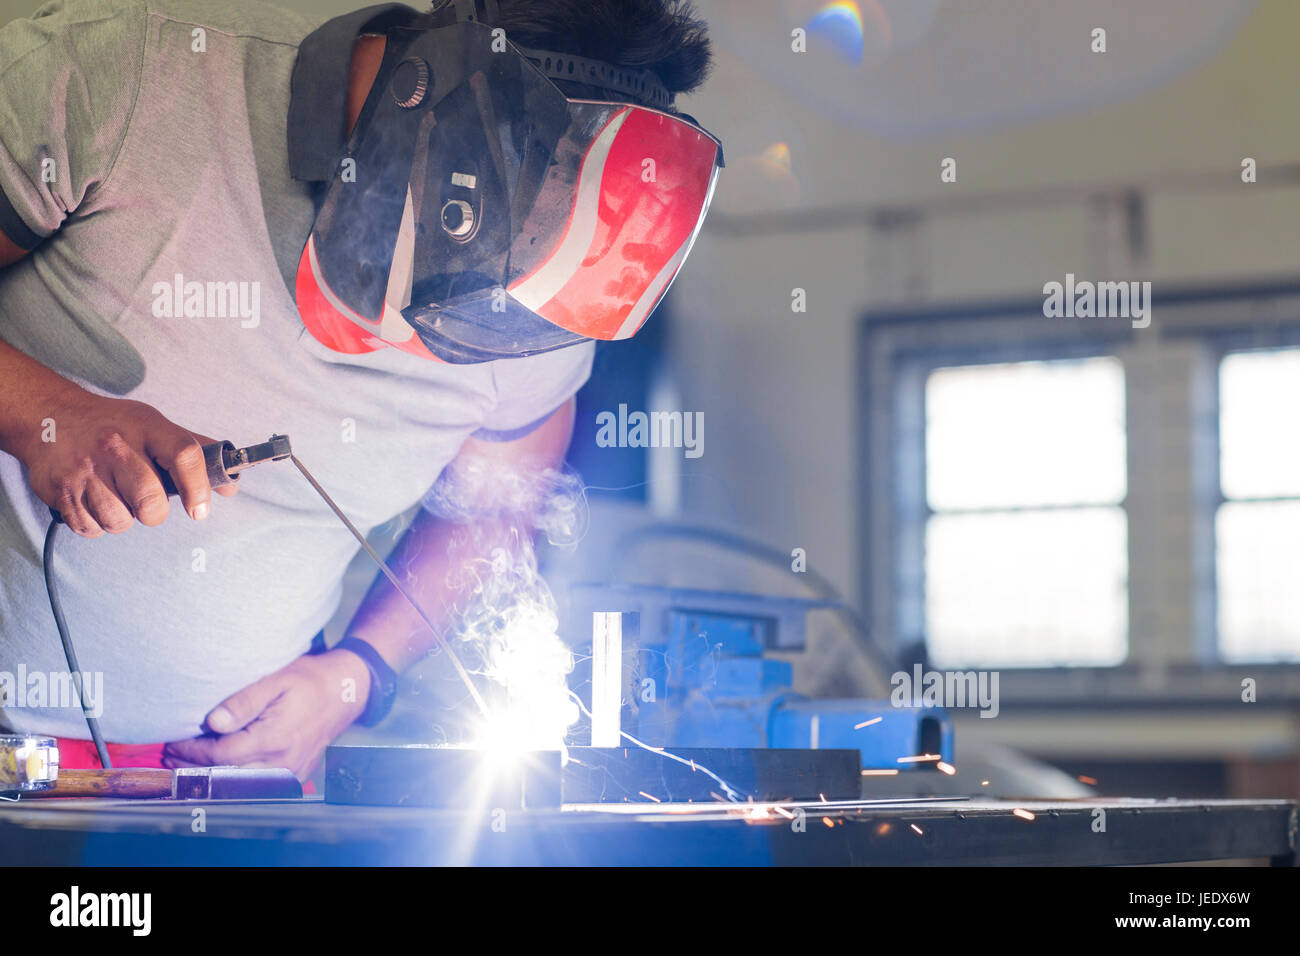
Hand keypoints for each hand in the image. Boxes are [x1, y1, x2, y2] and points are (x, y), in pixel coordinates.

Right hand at [17, 388, 235, 537]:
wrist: (48, 417)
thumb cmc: (113, 426)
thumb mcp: (154, 424)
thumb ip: (193, 453)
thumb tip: (230, 485)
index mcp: (146, 427)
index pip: (185, 455)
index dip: (199, 487)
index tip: (199, 510)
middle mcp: (115, 447)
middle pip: (150, 500)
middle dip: (155, 512)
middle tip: (148, 503)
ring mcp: (85, 470)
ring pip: (120, 520)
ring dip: (124, 518)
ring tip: (117, 497)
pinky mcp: (61, 491)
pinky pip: (92, 528)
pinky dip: (98, 524)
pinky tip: (95, 501)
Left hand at [162, 650, 371, 781]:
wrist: (348, 690)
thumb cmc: (311, 679)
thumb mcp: (277, 678)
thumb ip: (245, 701)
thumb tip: (214, 721)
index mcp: (275, 738)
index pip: (221, 755)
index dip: (192, 751)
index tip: (174, 740)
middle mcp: (282, 761)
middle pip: (226, 777)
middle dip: (193, 769)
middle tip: (170, 756)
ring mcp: (291, 771)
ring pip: (239, 787)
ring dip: (210, 778)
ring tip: (186, 764)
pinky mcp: (295, 774)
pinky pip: (257, 786)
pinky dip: (232, 781)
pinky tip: (217, 769)